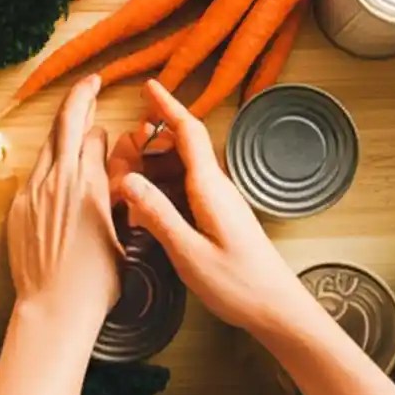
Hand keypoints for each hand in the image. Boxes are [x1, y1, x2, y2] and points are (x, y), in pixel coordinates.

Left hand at [8, 75, 119, 330]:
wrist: (54, 309)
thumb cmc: (96, 282)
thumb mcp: (123, 234)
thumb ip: (119, 194)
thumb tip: (117, 168)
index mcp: (90, 186)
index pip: (93, 136)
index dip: (101, 129)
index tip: (106, 127)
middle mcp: (58, 181)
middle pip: (66, 124)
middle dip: (79, 97)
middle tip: (91, 82)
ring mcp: (33, 193)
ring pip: (48, 147)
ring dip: (61, 132)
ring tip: (73, 125)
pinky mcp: (18, 209)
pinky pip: (34, 174)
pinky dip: (48, 165)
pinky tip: (56, 173)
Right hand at [110, 81, 313, 334]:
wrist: (278, 309)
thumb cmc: (239, 285)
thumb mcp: (189, 253)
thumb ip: (157, 214)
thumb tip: (126, 180)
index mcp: (211, 188)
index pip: (188, 132)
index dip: (167, 106)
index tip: (149, 86)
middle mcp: (218, 188)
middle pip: (180, 148)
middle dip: (147, 146)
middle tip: (117, 159)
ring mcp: (220, 203)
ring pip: (181, 171)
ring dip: (153, 171)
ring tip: (124, 187)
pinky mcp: (220, 219)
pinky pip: (187, 191)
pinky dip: (163, 192)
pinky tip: (147, 211)